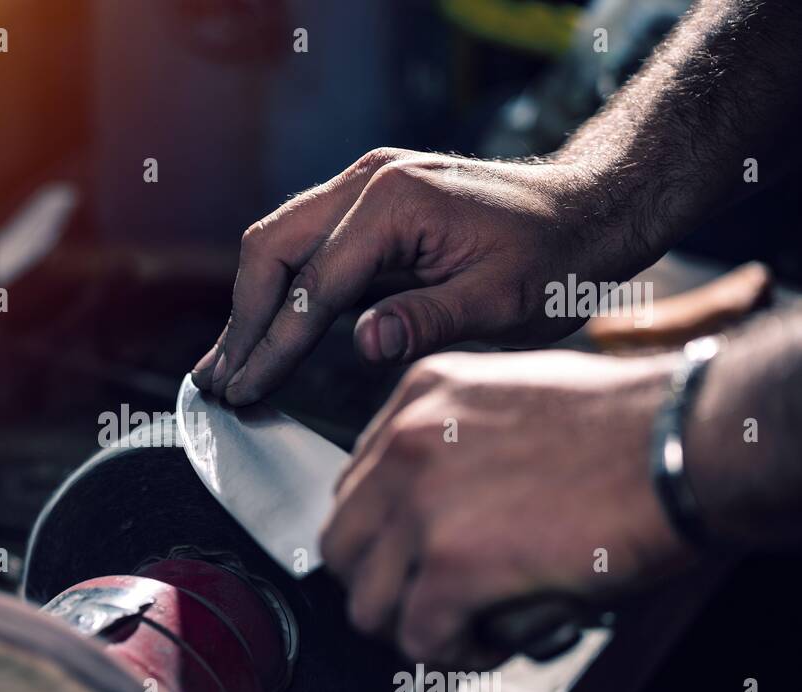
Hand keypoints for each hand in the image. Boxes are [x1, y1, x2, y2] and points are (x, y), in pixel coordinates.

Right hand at [191, 148, 650, 404]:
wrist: (589, 211)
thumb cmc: (555, 257)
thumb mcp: (503, 300)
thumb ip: (428, 319)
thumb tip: (361, 344)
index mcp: (395, 202)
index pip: (313, 285)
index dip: (274, 345)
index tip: (243, 391)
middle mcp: (368, 184)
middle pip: (271, 250)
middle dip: (241, 322)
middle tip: (217, 382)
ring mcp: (364, 188)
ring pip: (277, 245)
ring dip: (250, 307)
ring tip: (224, 364)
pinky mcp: (368, 206)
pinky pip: (304, 247)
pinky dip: (278, 292)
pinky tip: (264, 332)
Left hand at [319, 350, 690, 667]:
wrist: (683, 442)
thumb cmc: (626, 428)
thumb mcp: (512, 402)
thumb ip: (455, 446)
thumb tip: (429, 517)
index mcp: (417, 396)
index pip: (353, 488)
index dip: (385, 541)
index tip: (416, 563)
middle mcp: (405, 442)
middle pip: (342, 547)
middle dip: (383, 588)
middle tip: (430, 606)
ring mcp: (421, 503)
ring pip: (366, 604)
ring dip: (415, 628)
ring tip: (467, 628)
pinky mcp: (453, 563)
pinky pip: (419, 640)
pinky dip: (453, 656)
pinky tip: (492, 641)